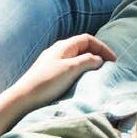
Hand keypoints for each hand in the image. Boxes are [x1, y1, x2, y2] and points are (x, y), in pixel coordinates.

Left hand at [0, 34, 115, 120]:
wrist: (23, 98)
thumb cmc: (47, 82)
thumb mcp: (70, 69)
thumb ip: (87, 61)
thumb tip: (99, 59)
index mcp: (64, 46)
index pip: (88, 39)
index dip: (102, 47)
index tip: (113, 60)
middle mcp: (58, 51)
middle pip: (82, 47)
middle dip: (97, 54)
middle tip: (108, 66)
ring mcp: (53, 62)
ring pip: (76, 57)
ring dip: (89, 62)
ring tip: (97, 73)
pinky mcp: (50, 73)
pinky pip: (70, 66)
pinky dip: (80, 70)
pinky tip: (81, 80)